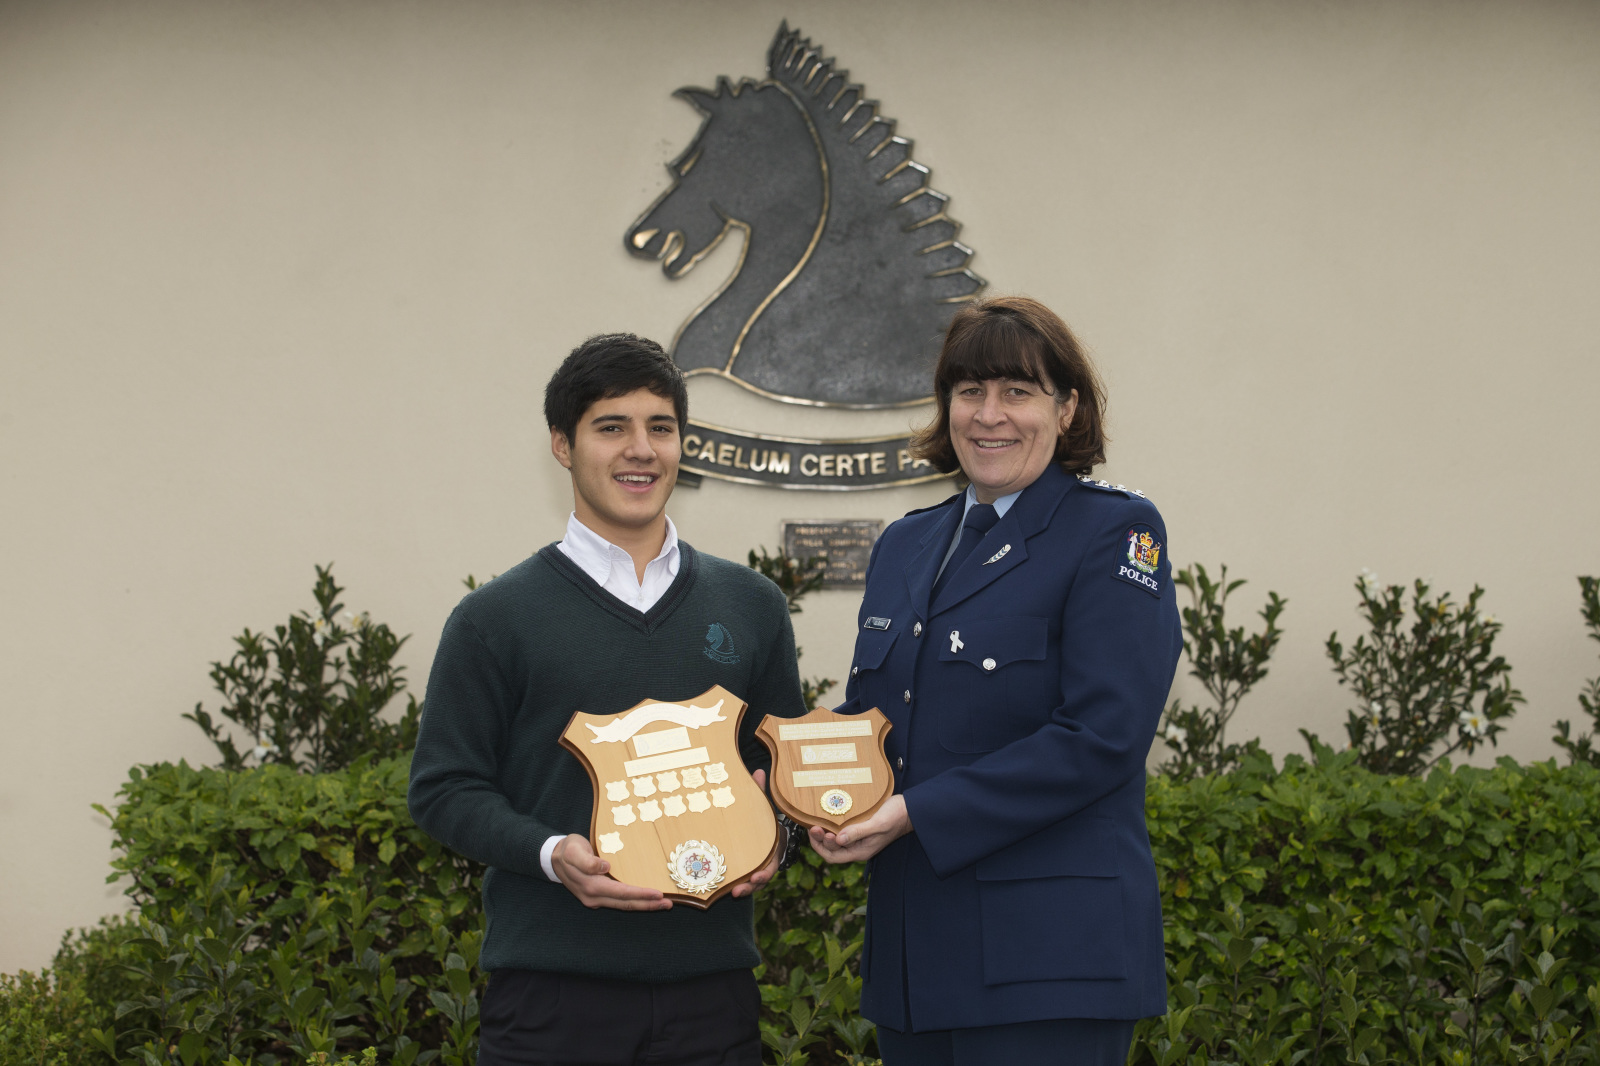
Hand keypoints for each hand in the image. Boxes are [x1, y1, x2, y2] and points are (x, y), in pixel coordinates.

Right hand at [551, 834, 670, 910]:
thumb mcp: (573, 851)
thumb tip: (605, 867)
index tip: (658, 893)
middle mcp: (594, 897)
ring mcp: (595, 899)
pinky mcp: (597, 896)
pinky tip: (645, 899)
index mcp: (590, 887)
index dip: (640, 894)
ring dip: (643, 905)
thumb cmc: (567, 850)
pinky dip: (634, 901)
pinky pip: (619, 901)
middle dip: (648, 905)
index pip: (621, 893)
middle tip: (669, 903)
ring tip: (662, 903)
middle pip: (626, 904)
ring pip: (623, 905)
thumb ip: (587, 861)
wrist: (553, 857)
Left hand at [731, 768, 778, 897]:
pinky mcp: (742, 871)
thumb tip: (760, 771)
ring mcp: (753, 868)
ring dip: (743, 890)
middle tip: (740, 889)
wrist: (759, 828)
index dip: (765, 872)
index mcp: (770, 849)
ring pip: (750, 884)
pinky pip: (740, 882)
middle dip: (751, 886)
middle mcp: (763, 862)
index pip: (770, 864)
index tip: (758, 875)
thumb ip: (759, 791)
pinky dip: (734, 887)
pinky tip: (722, 889)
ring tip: (732, 893)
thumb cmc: (760, 818)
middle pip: (760, 879)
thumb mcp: (760, 806)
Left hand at [809, 794, 911, 863]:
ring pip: (835, 840)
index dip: (821, 846)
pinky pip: (842, 831)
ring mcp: (858, 838)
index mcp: (861, 851)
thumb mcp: (877, 824)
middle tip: (813, 825)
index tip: (817, 830)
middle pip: (832, 849)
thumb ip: (858, 832)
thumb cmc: (897, 817)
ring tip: (817, 822)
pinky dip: (833, 826)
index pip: (833, 856)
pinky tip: (828, 817)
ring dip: (824, 833)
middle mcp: (858, 847)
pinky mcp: (860, 828)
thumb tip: (838, 840)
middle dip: (820, 839)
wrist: (910, 810)